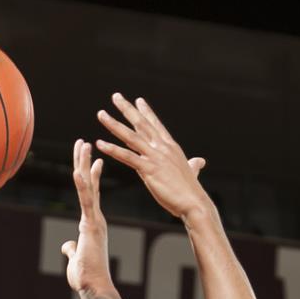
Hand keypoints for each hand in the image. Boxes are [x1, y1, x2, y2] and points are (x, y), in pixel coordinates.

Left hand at [60, 140, 111, 295]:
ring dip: (84, 165)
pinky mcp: (91, 226)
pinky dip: (81, 186)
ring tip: (83, 144)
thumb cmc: (86, 276)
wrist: (96, 287)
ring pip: (88, 187)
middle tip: (84, 142)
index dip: (90, 175)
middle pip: (89, 184)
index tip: (93, 159)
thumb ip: (72, 248)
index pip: (91, 194)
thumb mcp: (75, 257)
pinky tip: (78, 170)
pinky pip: (86, 202)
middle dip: (85, 162)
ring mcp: (94, 220)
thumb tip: (67, 246)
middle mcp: (95, 218)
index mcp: (92, 223)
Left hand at [95, 94, 208, 223]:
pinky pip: (126, 157)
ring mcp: (154, 157)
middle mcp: (162, 147)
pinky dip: (112, 149)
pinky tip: (100, 144)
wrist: (193, 202)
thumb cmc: (191, 191)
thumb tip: (199, 162)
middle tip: (115, 96)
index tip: (137, 100)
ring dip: (114, 124)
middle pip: (141, 124)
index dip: (146, 112)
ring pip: (130, 136)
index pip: (156, 125)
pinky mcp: (148, 170)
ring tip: (101, 114)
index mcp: (170, 147)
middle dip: (127, 109)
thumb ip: (194, 165)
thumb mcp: (192, 172)